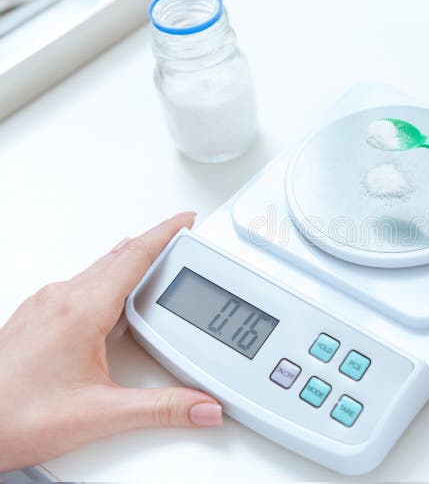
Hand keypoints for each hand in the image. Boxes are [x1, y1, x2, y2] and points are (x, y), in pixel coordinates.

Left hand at [0, 213, 222, 471]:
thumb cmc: (14, 417)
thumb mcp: (102, 415)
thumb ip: (162, 408)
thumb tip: (202, 405)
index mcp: (81, 310)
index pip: (134, 256)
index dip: (165, 234)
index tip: (186, 220)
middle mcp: (59, 300)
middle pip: (117, 258)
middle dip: (153, 245)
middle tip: (180, 241)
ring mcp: (43, 307)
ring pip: (96, 271)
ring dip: (129, 264)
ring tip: (155, 270)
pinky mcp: (34, 319)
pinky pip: (78, 287)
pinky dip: (105, 283)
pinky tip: (112, 304)